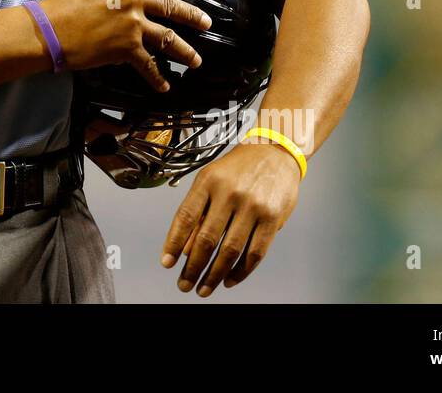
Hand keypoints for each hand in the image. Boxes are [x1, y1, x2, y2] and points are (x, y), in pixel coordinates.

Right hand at [39, 0, 210, 91]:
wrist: (50, 30)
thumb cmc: (62, 4)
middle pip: (171, 5)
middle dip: (192, 15)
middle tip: (206, 22)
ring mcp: (133, 24)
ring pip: (168, 38)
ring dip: (185, 51)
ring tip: (196, 60)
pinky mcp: (128, 48)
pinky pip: (148, 65)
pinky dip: (157, 77)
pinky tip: (164, 85)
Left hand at [159, 141, 301, 295]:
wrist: (275, 152)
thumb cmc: (237, 169)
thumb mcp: (210, 179)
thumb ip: (198, 212)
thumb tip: (183, 249)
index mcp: (208, 181)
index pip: (186, 216)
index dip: (173, 242)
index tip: (166, 263)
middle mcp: (230, 193)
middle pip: (207, 239)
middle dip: (193, 267)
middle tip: (184, 285)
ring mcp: (253, 206)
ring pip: (230, 250)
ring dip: (214, 274)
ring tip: (204, 288)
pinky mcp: (272, 218)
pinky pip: (255, 253)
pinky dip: (240, 271)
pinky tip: (229, 280)